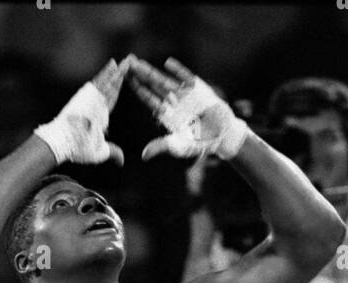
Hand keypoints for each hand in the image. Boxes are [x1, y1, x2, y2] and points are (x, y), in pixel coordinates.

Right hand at [34, 58, 128, 165]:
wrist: (64, 142)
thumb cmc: (79, 148)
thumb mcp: (102, 151)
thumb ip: (114, 152)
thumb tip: (122, 161)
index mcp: (99, 115)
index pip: (112, 100)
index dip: (117, 90)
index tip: (124, 81)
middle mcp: (96, 104)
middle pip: (112, 88)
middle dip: (120, 77)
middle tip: (130, 65)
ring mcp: (91, 97)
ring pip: (108, 82)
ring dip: (118, 72)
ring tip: (128, 61)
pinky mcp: (87, 93)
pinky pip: (100, 80)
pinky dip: (108, 72)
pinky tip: (116, 63)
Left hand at [126, 56, 246, 161]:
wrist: (222, 136)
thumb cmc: (200, 143)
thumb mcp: (179, 146)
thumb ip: (161, 146)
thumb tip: (144, 156)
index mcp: (167, 114)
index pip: (148, 99)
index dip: (137, 88)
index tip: (125, 79)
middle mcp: (173, 102)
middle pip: (152, 85)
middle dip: (139, 74)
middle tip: (126, 62)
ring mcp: (185, 93)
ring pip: (164, 79)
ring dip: (151, 71)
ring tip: (138, 62)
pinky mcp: (198, 88)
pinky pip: (186, 77)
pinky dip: (178, 70)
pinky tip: (167, 63)